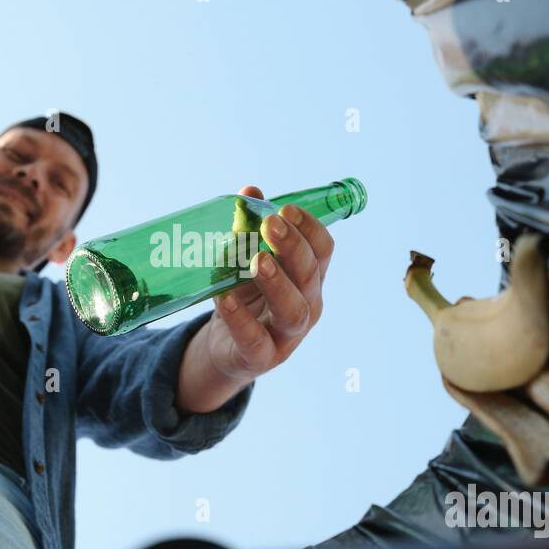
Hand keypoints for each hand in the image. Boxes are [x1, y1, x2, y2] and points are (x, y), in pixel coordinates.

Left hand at [201, 184, 333, 383]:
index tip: (286, 209)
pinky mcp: (262, 356)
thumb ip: (248, 228)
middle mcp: (307, 305)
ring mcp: (287, 335)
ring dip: (277, 283)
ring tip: (257, 261)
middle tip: (271, 225)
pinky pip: (255, 340)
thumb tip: (249, 192)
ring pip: (293, 311)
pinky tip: (227, 298)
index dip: (309, 229)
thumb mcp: (246, 260)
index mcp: (309, 278)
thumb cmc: (245, 296)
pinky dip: (241, 319)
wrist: (226, 347)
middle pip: (310, 276)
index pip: (323, 251)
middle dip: (293, 248)